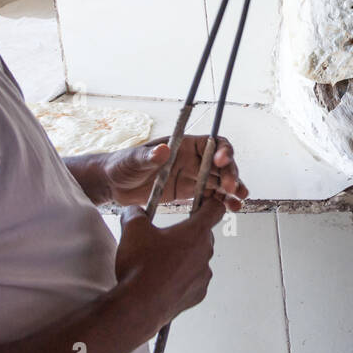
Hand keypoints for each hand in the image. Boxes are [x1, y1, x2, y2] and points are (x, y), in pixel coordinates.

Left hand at [103, 135, 246, 209]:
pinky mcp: (189, 194)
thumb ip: (148, 156)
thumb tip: (163, 151)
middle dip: (230, 174)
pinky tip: (230, 209)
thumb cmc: (122, 165)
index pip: (212, 143)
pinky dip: (221, 202)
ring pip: (220, 181)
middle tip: (232, 188)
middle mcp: (193, 160)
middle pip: (221, 164)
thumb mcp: (133, 159)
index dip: (222, 150)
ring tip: (238, 201)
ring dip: (231, 190)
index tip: (222, 161)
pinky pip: (210, 197)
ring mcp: (193, 177)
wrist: (113, 185)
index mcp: (184, 145)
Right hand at [115, 196, 224, 328]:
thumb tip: (133, 210)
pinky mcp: (199, 294)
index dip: (209, 203)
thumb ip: (135, 213)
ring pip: (198, 259)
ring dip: (184, 258)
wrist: (139, 306)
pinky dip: (182, 279)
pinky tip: (162, 282)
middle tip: (165, 238)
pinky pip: (193, 280)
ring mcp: (204, 275)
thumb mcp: (133, 230)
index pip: (215, 209)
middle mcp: (206, 252)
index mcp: (195, 232)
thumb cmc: (140, 266)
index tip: (203, 203)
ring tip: (159, 264)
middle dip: (187, 234)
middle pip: (203, 235)